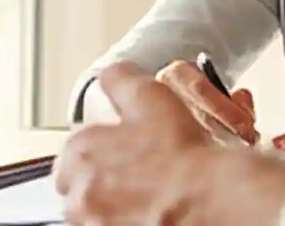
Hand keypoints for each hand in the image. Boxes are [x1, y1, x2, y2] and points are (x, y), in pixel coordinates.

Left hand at [56, 62, 284, 225]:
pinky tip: (155, 209)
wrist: (206, 199)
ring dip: (116, 201)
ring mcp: (94, 224)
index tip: (128, 146)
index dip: (107, 144)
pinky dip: (130, 218)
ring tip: (152, 192)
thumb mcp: (149, 96)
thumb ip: (121, 80)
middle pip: (83, 182)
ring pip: (98, 209)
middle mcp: (78, 194)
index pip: (78, 148)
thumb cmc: (179, 155)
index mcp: (78, 152)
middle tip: (142, 171)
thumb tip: (112, 74)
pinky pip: (115, 224)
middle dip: (105, 176)